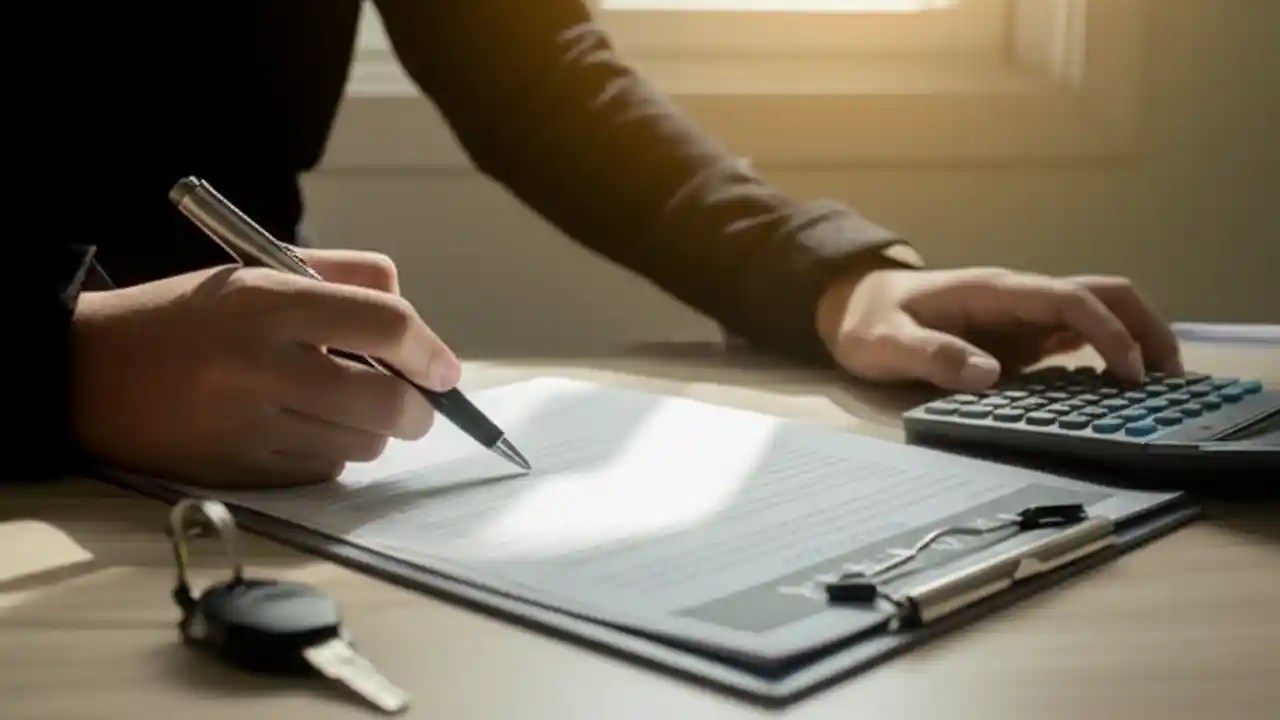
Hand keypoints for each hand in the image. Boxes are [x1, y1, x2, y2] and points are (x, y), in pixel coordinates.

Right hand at [69, 248, 457, 486]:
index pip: (385, 322)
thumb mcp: (259, 271)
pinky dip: (331, 454)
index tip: (444, 369)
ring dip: (372, 430)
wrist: (88, 371)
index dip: (429, 350)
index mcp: (269, 301)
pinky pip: (322, 471)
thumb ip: (344, 279)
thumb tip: (414, 325)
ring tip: (342, 407)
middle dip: (417, 407)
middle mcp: (260, 364)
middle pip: (387, 401)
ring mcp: (248, 424)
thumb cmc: (189, 316)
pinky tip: (301, 430)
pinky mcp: (237, 470)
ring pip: (361, 443)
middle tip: (414, 401)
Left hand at [816, 267, 1181, 391]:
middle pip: (1100, 293)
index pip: (1067, 299)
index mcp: (993, 292)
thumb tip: (988, 375)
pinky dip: (1107, 356)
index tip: (1129, 373)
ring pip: (1096, 312)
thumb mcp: (885, 343)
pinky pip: (1075, 338)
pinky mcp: (1019, 337)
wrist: (853, 307)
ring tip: (1159, 385)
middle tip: (1170, 376)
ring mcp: (1022, 316)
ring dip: (1133, 338)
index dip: (1106, 331)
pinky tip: (1118, 390)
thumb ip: (931, 355)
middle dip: (1143, 326)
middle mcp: (1017, 298)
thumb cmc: (868, 323)